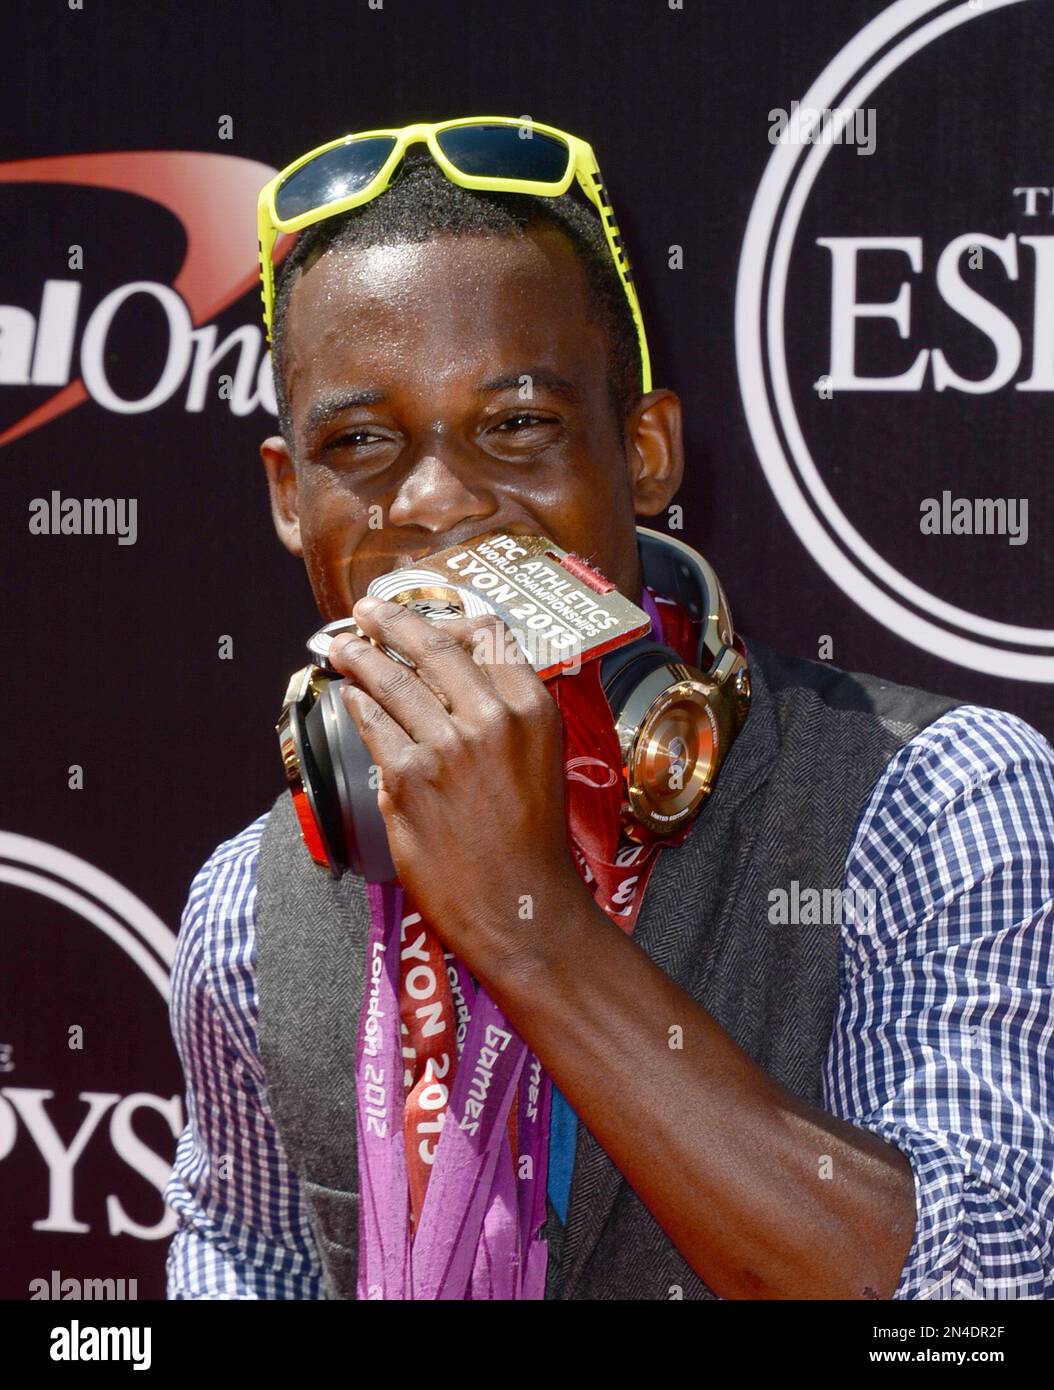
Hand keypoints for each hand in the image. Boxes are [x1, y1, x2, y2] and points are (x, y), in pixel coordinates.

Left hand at [326, 595, 588, 974]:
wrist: (519, 904)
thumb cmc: (531, 842)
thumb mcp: (540, 761)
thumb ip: (503, 717)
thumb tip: (449, 685)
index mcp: (533, 710)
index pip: (489, 637)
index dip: (450, 622)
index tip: (426, 622)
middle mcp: (493, 719)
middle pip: (434, 647)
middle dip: (392, 622)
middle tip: (367, 612)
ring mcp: (448, 746)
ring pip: (393, 681)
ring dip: (361, 657)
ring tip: (343, 647)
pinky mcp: (409, 778)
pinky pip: (373, 725)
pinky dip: (357, 705)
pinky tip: (349, 698)